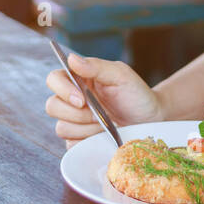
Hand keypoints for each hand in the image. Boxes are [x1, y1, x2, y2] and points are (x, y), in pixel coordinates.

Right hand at [44, 51, 163, 147]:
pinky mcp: (78, 140)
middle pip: (52, 106)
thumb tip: (71, 59)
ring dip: (86, 129)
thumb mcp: (121, 75)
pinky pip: (70, 145)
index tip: (82, 100)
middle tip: (100, 115)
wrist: (150, 121)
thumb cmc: (136, 94)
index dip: (62, 90)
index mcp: (79, 79)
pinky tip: (103, 136)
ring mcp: (74, 121)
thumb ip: (97, 66)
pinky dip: (88, 142)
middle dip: (78, 114)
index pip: (54, 79)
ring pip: (61, 128)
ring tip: (106, 125)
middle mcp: (72, 99)